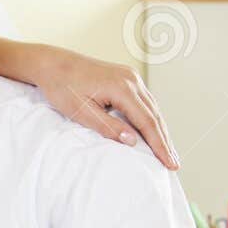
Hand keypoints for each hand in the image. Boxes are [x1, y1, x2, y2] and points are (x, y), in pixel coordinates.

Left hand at [34, 48, 178, 168]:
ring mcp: (130, 76)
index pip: (147, 122)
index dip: (159, 145)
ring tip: (167, 151)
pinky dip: (151, 118)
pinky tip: (154, 131)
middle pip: (155, 115)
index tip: (169, 163)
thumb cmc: (63, 87)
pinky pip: (144, 100)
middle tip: (174, 163)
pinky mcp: (126, 77)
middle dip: (165, 140)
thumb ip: (108, 127)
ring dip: (160, 130)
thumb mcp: (82, 112)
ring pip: (152, 107)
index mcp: (122, 88)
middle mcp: (132, 80)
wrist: (53, 63)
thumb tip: (133, 141)